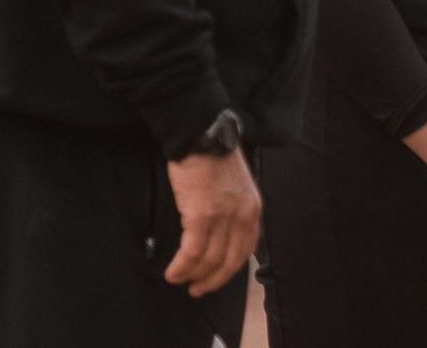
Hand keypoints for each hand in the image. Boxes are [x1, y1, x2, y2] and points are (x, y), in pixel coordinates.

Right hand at [163, 149, 261, 297]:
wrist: (201, 136)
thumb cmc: (214, 158)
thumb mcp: (238, 186)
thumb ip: (235, 210)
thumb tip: (223, 235)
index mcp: (253, 209)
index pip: (245, 250)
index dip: (229, 270)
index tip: (216, 279)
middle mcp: (243, 216)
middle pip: (229, 261)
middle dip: (212, 280)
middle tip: (198, 289)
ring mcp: (223, 216)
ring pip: (208, 260)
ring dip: (192, 276)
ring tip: (179, 280)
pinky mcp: (201, 215)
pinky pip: (192, 252)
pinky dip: (182, 267)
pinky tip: (173, 272)